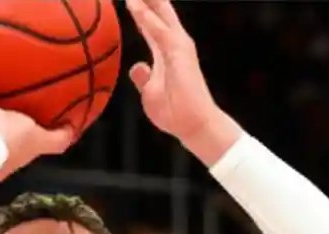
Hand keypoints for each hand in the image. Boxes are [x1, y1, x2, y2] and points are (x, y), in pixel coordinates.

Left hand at [125, 0, 240, 164]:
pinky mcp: (179, 53)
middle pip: (158, 11)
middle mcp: (174, 43)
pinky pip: (159, 31)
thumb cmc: (174, 112)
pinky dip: (146, 17)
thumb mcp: (150, 92)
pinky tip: (134, 5)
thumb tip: (138, 67)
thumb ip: (143, 77)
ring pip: (159, 14)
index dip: (139, 8)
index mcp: (165, 51)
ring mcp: (178, 46)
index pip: (149, 23)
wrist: (194, 126)